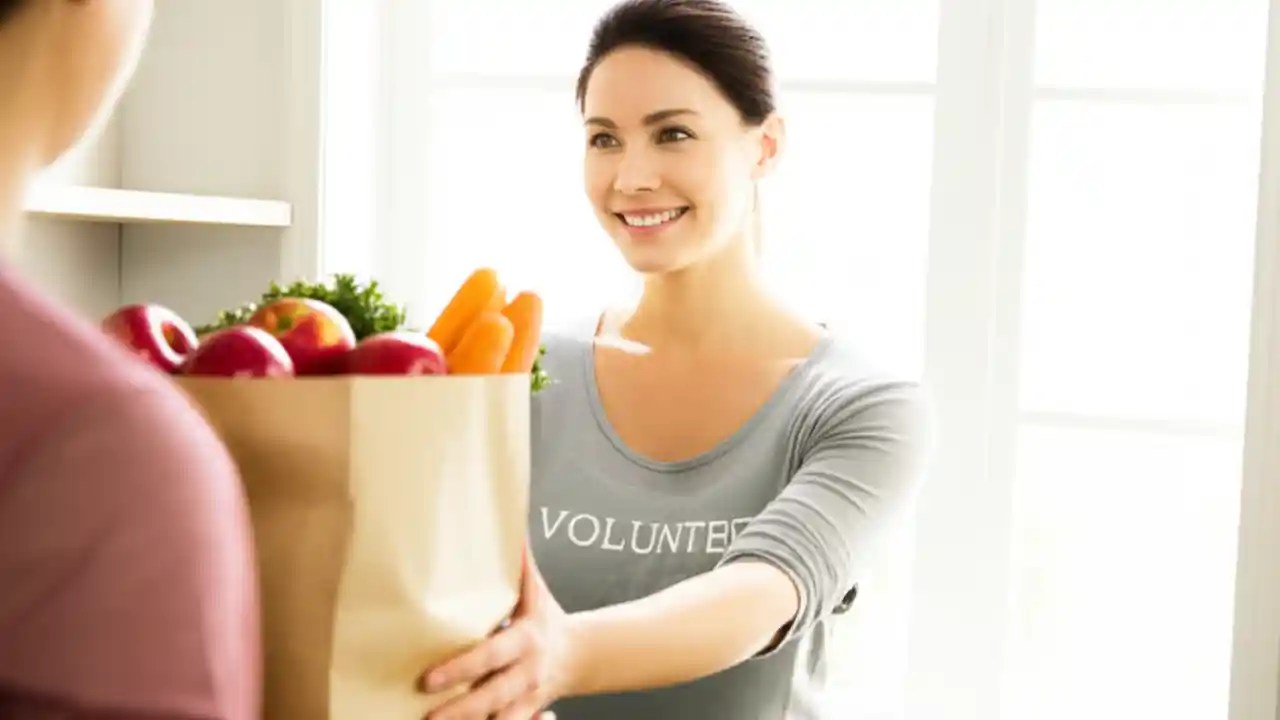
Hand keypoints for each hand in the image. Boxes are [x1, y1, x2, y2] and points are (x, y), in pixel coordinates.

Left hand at [420, 545, 577, 719]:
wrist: (580, 654)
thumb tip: (508, 526)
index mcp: (525, 640)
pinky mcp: (526, 714)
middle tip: (428, 717)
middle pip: (492, 696)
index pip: (490, 656)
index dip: (461, 669)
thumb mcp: (536, 592)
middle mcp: (527, 673)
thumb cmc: (547, 620)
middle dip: (460, 710)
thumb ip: (520, 565)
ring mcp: (528, 699)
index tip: (429, 679)